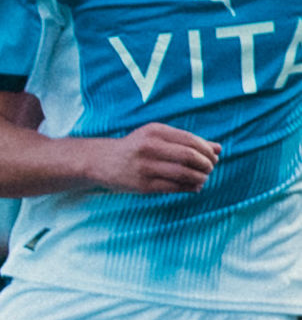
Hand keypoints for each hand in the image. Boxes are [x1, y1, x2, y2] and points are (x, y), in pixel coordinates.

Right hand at [95, 125, 220, 195]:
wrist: (100, 162)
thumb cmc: (135, 148)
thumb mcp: (158, 138)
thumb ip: (187, 141)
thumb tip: (219, 149)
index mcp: (154, 132)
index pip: (191, 140)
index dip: (207, 151)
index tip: (214, 157)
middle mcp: (149, 148)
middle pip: (190, 157)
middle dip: (206, 164)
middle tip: (210, 168)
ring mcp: (144, 167)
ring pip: (184, 173)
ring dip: (200, 178)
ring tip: (203, 178)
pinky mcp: (142, 185)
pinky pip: (174, 187)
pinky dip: (189, 188)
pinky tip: (194, 187)